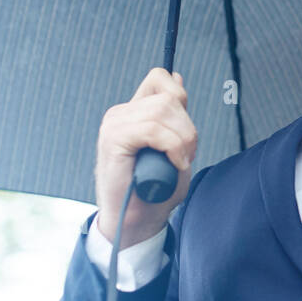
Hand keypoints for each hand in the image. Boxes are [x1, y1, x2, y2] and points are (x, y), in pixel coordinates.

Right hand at [94, 67, 196, 245]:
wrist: (135, 222)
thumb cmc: (155, 189)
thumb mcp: (174, 145)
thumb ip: (174, 115)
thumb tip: (178, 78)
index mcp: (134, 112)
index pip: (160, 78)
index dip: (181, 97)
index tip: (185, 131)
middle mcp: (121, 114)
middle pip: (169, 97)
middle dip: (188, 127)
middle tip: (185, 155)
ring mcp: (115, 125)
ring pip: (163, 110)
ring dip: (183, 139)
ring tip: (179, 161)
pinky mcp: (113, 140)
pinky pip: (153, 129)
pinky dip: (172, 146)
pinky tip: (174, 163)